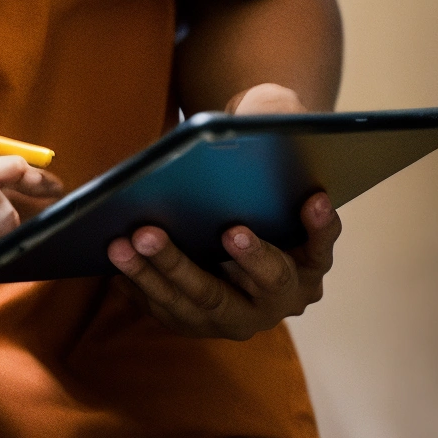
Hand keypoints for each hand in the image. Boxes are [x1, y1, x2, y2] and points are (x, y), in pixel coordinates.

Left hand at [105, 77, 337, 337]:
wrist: (232, 199)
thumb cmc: (258, 161)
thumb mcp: (274, 129)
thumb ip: (275, 119)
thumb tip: (256, 121)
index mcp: (312, 259)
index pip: (321, 246)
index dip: (319, 226)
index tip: (312, 200)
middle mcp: (282, 296)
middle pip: (263, 283)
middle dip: (233, 258)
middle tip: (206, 230)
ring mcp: (238, 313)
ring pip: (205, 301)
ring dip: (166, 270)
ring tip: (134, 237)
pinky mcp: (196, 317)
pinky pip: (168, 307)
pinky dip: (141, 283)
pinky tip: (115, 254)